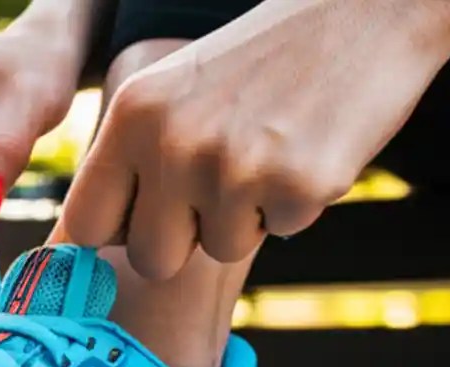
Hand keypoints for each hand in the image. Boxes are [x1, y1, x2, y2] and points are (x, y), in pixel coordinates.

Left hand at [57, 0, 449, 278]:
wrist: (365, 13)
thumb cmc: (260, 63)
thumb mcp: (172, 95)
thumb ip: (132, 159)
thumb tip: (94, 240)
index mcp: (131, 117)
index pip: (84, 224)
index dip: (116, 234)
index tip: (141, 224)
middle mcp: (172, 145)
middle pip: (149, 258)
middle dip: (185, 241)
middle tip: (219, 191)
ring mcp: (234, 167)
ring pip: (221, 248)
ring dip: (249, 216)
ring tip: (269, 151)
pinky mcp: (297, 185)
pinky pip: (285, 232)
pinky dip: (299, 203)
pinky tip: (309, 148)